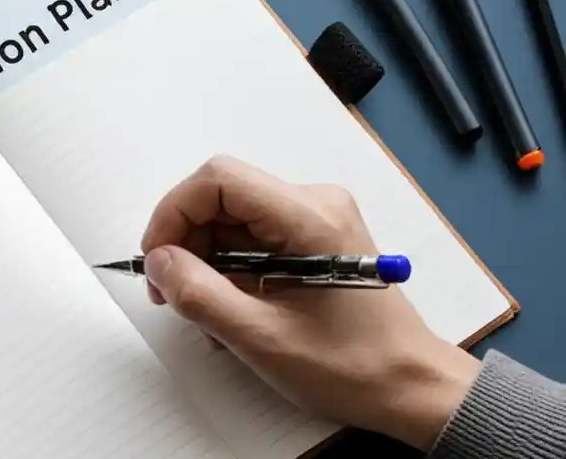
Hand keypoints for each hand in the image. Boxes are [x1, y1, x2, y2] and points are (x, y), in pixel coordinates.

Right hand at [141, 156, 478, 449]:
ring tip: (205, 312)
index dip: (174, 212)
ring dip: (206, 261)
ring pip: (233, 219)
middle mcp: (315, 203)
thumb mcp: (263, 338)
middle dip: (186, 242)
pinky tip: (231, 309)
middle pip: (223, 197)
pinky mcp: (314, 238)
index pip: (219, 179)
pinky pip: (252, 237)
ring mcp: (316, 219)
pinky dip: (229, 269)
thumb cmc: (352, 366)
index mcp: (310, 217)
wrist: (410, 386)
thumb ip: (201, 295)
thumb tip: (158, 262)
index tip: (155, 258)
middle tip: (169, 293)